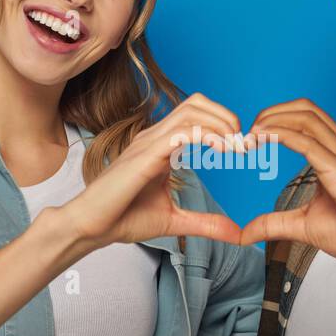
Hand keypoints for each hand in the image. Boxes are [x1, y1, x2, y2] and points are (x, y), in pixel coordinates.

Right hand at [60, 93, 252, 251]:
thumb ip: (206, 223)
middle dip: (226, 116)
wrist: (91, 228)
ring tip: (235, 147)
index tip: (243, 147)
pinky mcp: (144, 156)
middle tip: (244, 143)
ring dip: (221, 124)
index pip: (196, 114)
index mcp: (160, 145)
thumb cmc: (123, 219)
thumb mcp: (175, 221)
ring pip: (191, 111)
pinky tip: (221, 151)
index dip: (224, 123)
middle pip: (196, 103)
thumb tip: (235, 233)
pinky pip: (180, 132)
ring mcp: (147, 143)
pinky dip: (207, 136)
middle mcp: (154, 137)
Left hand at [240, 99, 335, 282]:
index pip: (305, 119)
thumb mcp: (305, 226)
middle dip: (271, 112)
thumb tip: (243, 233)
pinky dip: (282, 135)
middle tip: (245, 132)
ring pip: (307, 117)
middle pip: (305, 109)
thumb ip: (274, 224)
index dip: (276, 119)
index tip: (250, 138)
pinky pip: (310, 143)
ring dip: (273, 119)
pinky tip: (263, 139)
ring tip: (251, 135)